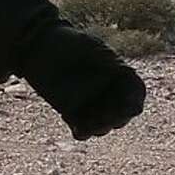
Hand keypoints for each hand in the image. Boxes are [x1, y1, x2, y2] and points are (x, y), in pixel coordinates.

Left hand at [16, 19, 145, 141]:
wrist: (38, 46)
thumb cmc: (68, 42)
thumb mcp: (93, 48)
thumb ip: (111, 63)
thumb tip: (129, 74)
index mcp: (118, 74)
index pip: (135, 92)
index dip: (135, 101)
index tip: (131, 107)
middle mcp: (106, 92)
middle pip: (122, 114)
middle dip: (118, 118)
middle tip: (107, 116)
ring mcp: (90, 104)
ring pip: (104, 125)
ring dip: (100, 127)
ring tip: (90, 123)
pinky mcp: (71, 113)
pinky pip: (82, 130)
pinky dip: (82, 132)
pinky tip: (75, 127)